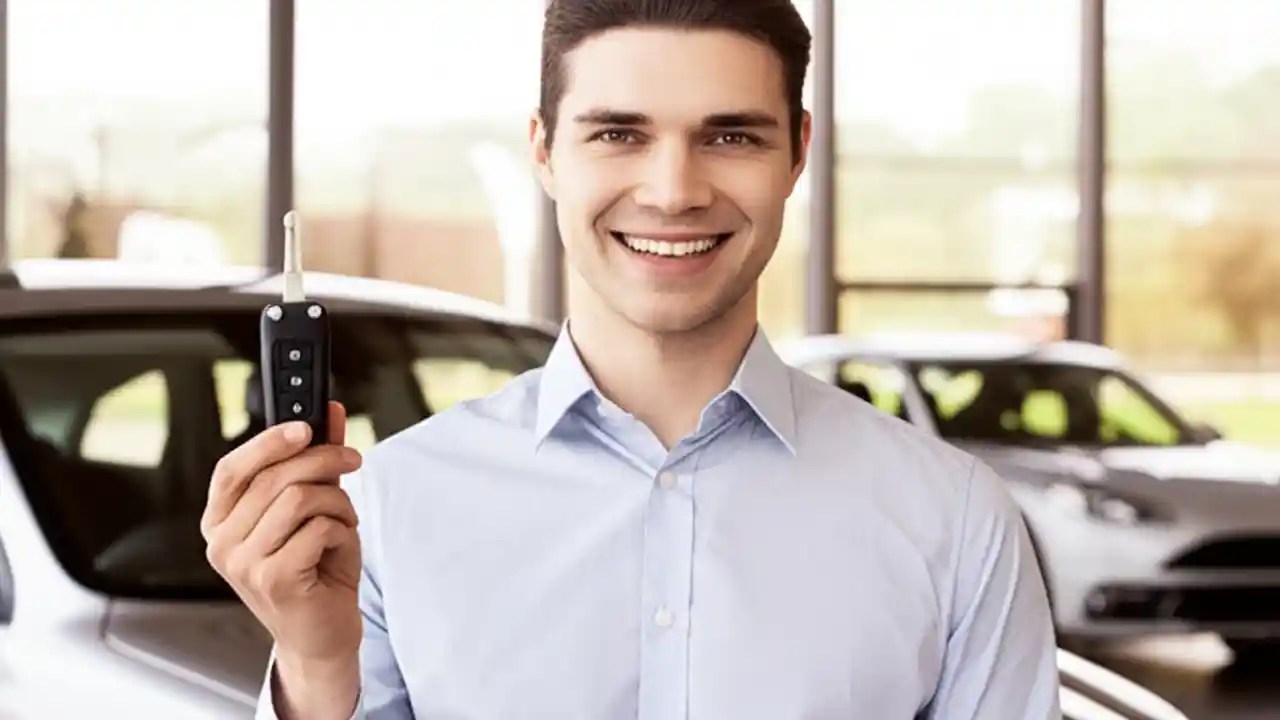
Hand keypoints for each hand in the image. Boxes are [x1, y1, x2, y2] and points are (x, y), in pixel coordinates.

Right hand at [201, 401, 362, 716]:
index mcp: (220, 522)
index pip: (232, 468)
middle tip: (353, 460)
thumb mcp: (314, 509)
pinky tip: (338, 548)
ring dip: (338, 503)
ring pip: (300, 498)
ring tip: (345, 519)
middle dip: (325, 461)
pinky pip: (318, 528)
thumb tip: (331, 413)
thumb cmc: (315, 571)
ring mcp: (243, 564)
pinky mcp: (272, 580)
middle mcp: (222, 544)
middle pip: (275, 476)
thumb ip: (316, 462)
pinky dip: (342, 530)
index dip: (268, 441)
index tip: (306, 425)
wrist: (322, 635)